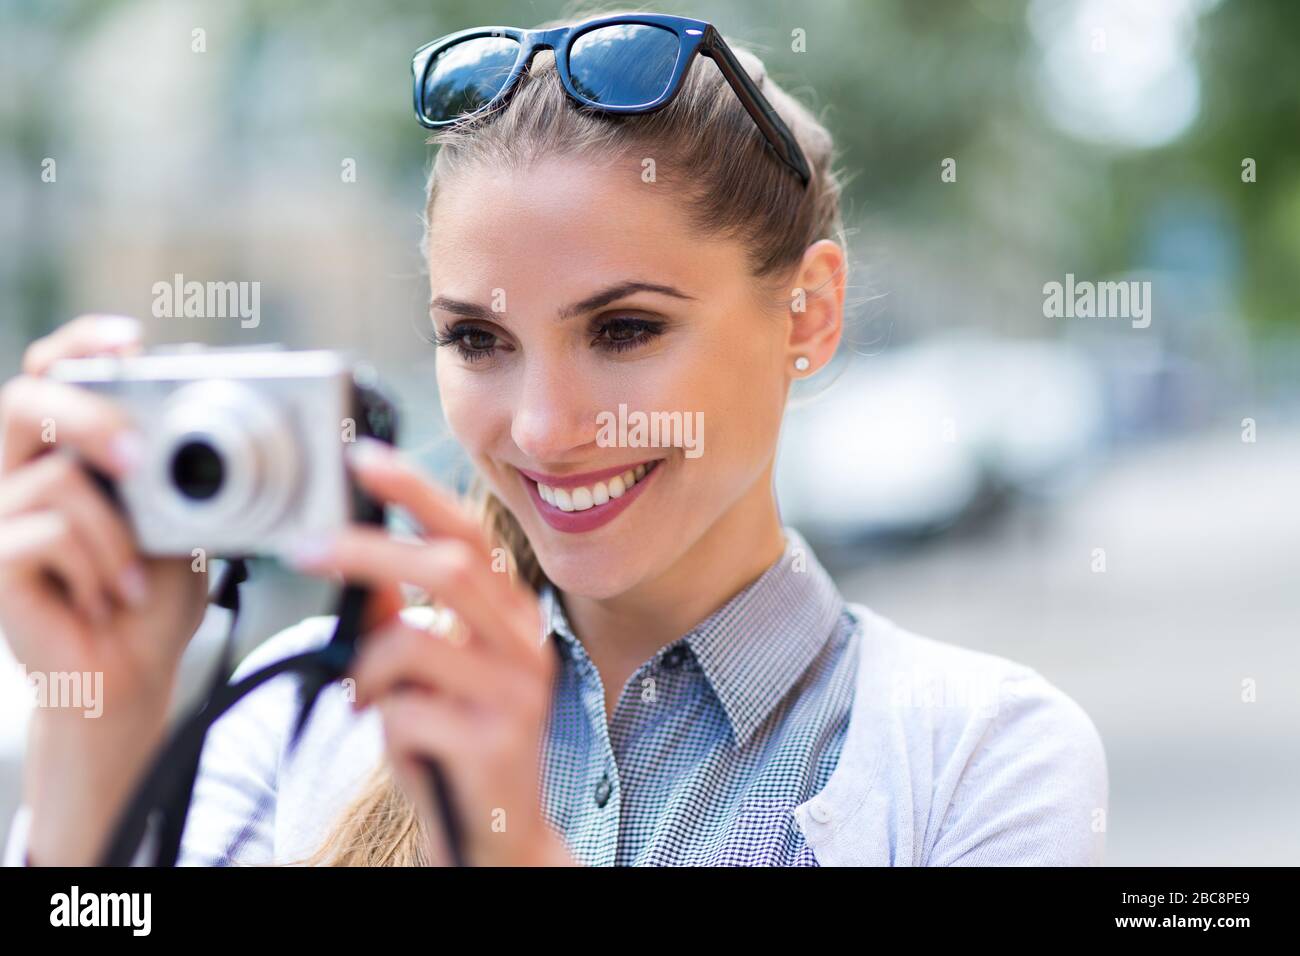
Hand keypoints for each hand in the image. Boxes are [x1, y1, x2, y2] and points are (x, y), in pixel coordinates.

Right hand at [0, 315, 211, 863]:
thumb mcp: (187, 519)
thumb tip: (205, 395)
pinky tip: (110, 597)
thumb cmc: (159, 592)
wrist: (134, 674)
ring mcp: (0, 518)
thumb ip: (183, 467)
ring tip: (135, 577)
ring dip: (116, 534)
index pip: (52, 372)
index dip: (83, 344)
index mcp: (65, 450)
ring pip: (54, 481)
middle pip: (23, 401)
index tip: (133, 340)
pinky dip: (97, 566)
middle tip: (139, 459)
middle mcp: (20, 473)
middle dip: (90, 419)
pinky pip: (45, 536)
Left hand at [286, 438, 574, 866]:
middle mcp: (527, 645)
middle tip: (306, 546)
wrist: (499, 841)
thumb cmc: (458, 751)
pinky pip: (408, 709)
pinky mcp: (497, 742)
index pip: (470, 535)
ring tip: (364, 695)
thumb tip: (361, 571)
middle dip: (369, 548)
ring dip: (368, 665)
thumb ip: (402, 620)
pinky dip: (381, 721)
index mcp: (512, 618)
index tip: (364, 458)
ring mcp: (518, 693)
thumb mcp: (425, 677)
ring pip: (417, 639)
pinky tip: (393, 737)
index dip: (417, 493)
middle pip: (449, 568)